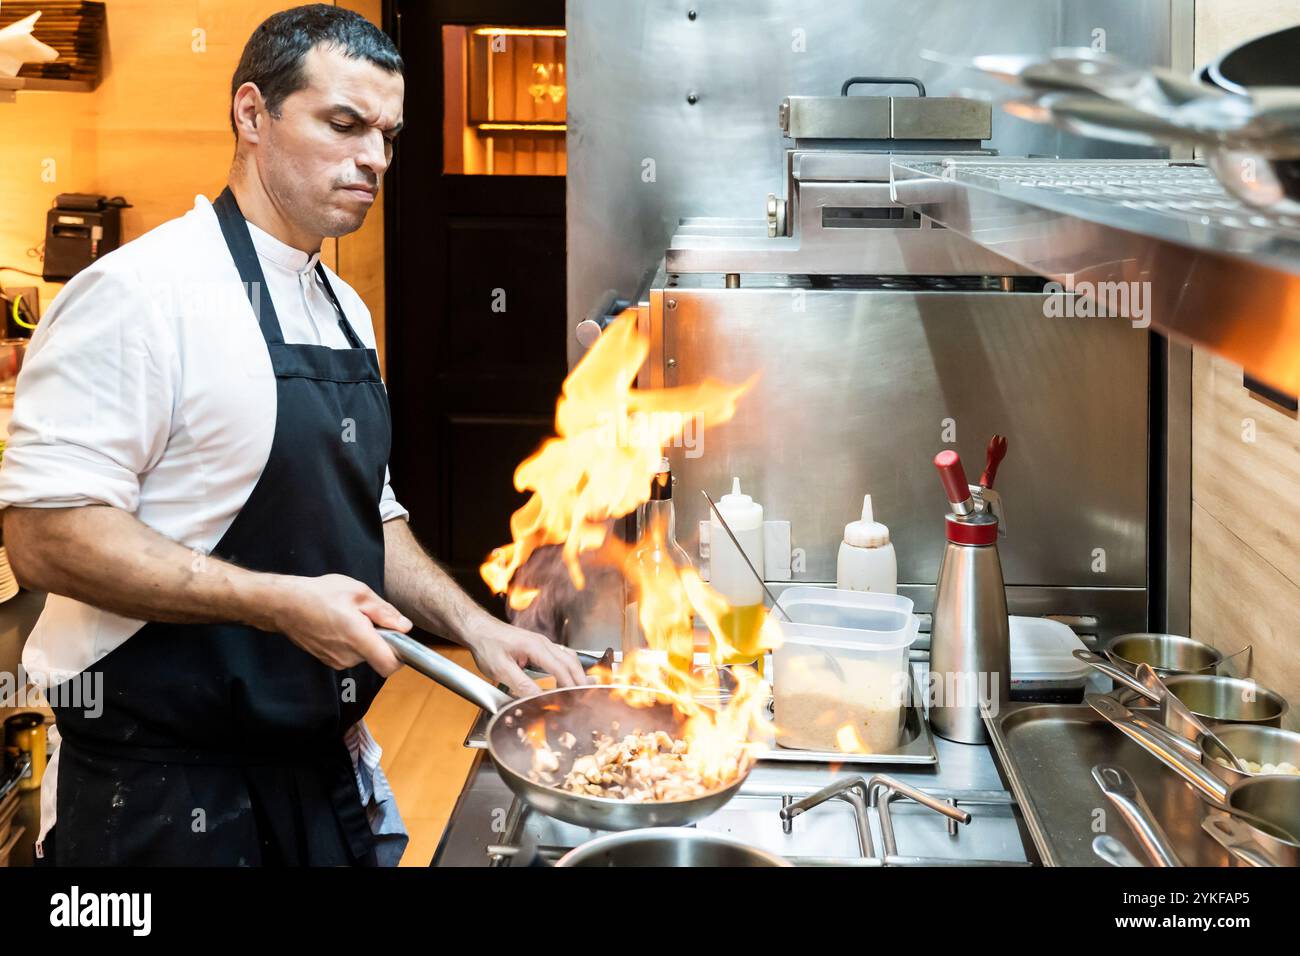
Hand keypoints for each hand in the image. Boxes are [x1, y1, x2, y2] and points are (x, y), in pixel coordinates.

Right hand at [264, 573, 409, 675]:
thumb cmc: (319, 594)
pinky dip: (351, 642)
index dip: (400, 657)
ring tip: (349, 617)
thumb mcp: (358, 592)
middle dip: (379, 638)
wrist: (284, 604)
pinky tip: (338, 625)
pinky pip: (350, 654)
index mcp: (357, 638)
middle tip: (366, 616)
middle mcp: (347, 655)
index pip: (389, 665)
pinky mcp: (328, 661)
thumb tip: (404, 626)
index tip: (399, 640)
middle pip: (378, 656)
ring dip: (364, 639)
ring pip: (364, 654)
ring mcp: (336, 661)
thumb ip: (385, 612)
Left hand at [464, 616, 590, 697]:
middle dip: (580, 680)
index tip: (576, 699)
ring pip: (568, 657)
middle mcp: (543, 643)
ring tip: (580, 689)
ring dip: (576, 673)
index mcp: (536, 647)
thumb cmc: (487, 645)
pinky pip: (560, 656)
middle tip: (586, 697)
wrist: (477, 629)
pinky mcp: (538, 646)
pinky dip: (568, 668)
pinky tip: (566, 677)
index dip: (570, 686)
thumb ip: (521, 684)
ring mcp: (542, 643)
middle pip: (570, 662)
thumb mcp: (501, 669)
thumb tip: (538, 697)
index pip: (561, 669)